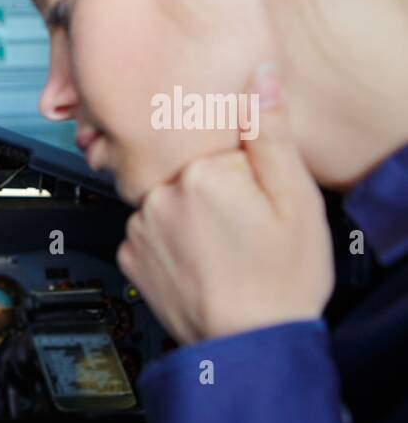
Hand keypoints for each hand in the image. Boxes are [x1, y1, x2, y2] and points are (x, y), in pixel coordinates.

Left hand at [117, 85, 332, 344]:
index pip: (221, 145)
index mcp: (201, 172)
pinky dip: (171, 243)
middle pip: (190, 172)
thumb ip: (270, 133)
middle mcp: (158, 196)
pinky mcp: (129, 258)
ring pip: (169, 203)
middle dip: (216, 192)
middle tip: (243, 228)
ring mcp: (139, 229)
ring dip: (190, 217)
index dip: (246, 170)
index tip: (257, 197)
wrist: (247, 345)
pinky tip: (198, 261)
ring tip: (222, 249)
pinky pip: (152, 233)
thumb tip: (258, 77)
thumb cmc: (278, 279)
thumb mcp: (294, 198)